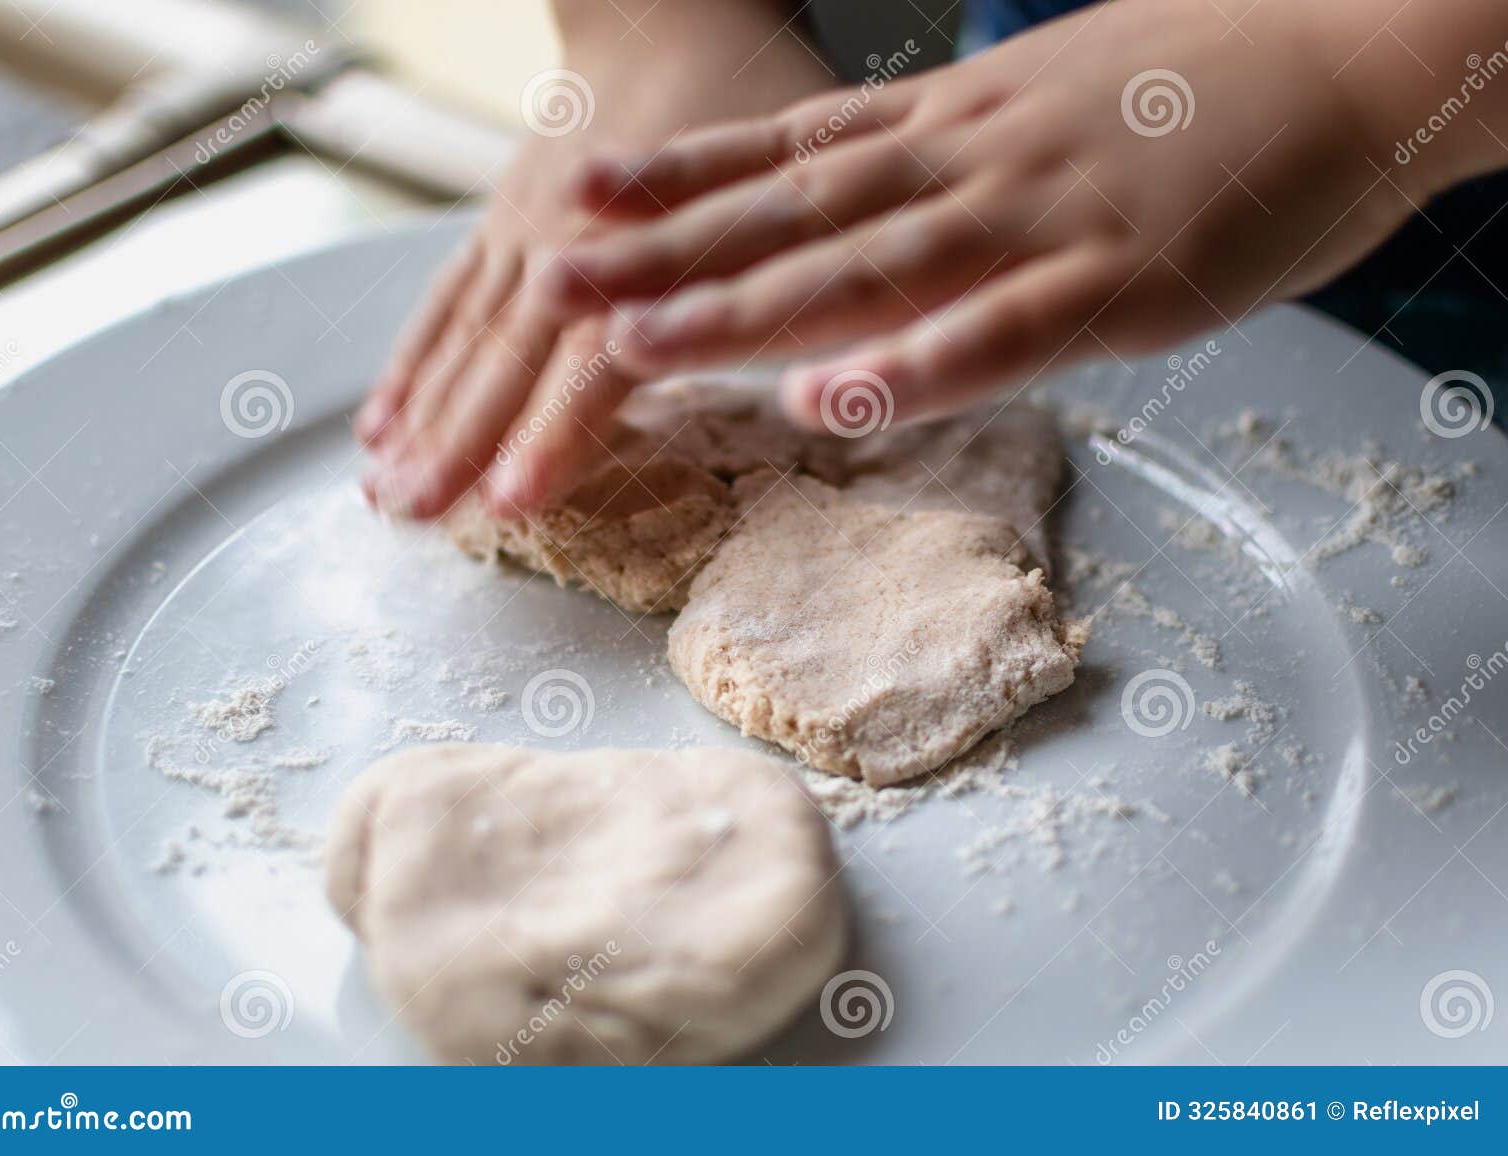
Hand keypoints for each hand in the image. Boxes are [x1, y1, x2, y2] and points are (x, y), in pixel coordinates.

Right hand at [357, 1, 834, 518]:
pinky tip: (379, 421)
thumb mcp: (800, 178)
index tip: (512, 501)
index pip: (592, 360)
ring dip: (422, 418)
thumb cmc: (750, 100)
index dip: (554, 434)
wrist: (669, 14)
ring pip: (464, 339)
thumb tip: (828, 363)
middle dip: (457, 445)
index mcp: (644, 251)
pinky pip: (445, 302)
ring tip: (380, 492)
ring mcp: (522, 238)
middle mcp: (567, 249)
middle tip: (411, 516)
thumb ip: (793, 271)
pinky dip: (410, 363)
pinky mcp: (499, 229)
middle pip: (505, 362)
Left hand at [550, 0, 1424, 433]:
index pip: (783, 152)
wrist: (1360, 45)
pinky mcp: (1120, 283)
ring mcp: (1039, 219)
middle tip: (548, 286)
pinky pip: (997, 335)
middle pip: (788, 213)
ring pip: (863, 271)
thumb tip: (874, 183)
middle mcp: (969, 161)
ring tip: (633, 346)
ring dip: (742, 311)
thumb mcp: (1049, 93)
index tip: (573, 195)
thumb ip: (953, 147)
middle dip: (661, 253)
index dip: (673, 177)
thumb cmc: (1208, 80)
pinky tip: (824, 404)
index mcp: (953, 122)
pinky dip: (907, 371)